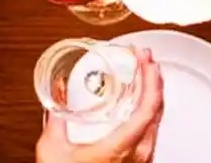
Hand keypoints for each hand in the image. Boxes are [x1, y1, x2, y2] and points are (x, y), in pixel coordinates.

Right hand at [36, 49, 164, 162]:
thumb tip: (55, 98)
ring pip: (156, 122)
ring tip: (146, 75)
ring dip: (153, 94)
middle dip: (153, 78)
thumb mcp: (54, 151)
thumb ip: (54, 121)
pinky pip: (151, 133)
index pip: (149, 106)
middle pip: (157, 110)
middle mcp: (138, 155)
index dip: (151, 78)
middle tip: (146, 59)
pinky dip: (149, 112)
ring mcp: (141, 162)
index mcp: (122, 147)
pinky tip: (142, 105)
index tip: (145, 59)